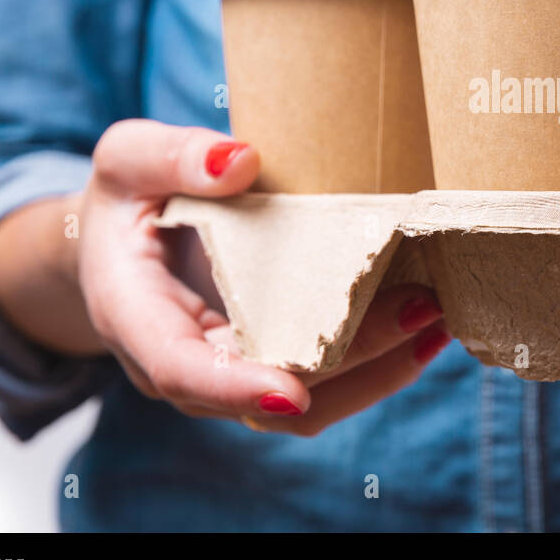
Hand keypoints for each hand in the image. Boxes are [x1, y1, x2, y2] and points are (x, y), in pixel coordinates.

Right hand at [78, 119, 450, 434]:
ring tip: (437, 321)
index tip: (290, 394)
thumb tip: (238, 161)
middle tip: (418, 310)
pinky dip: (379, 360)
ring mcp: (233, 373)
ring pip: (309, 404)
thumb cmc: (125, 199)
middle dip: (348, 364)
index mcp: (137, 320)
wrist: (123, 243)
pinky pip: (326, 383)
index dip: (235, 388)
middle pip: (267, 396)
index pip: (182, 371)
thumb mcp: (127, 159)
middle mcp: (186, 364)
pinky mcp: (271, 363)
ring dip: (378, 370)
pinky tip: (426, 326)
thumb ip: (169, 156)